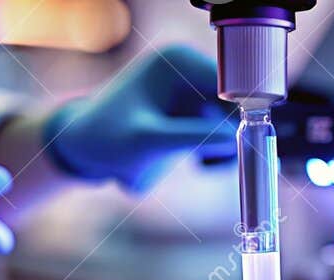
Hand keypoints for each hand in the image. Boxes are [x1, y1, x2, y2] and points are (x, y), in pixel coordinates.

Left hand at [44, 45, 232, 190]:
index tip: (249, 141)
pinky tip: (203, 161)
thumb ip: (189, 137)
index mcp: (178, 62)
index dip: (246, 110)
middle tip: (237, 161)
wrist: (83, 148)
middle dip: (235, 130)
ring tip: (207, 163)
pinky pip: (218, 128)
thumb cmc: (105, 139)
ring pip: (229, 118)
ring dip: (225, 142)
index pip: (231, 82)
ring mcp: (190, 88)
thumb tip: (233, 138)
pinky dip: (217, 147)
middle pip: (235, 100)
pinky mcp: (190, 110)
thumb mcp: (147, 140)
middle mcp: (189, 69)